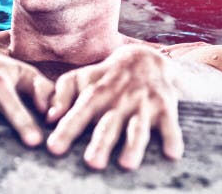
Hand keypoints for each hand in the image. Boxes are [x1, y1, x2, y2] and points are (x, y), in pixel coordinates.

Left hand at [45, 45, 183, 169]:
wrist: (145, 58)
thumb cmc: (105, 77)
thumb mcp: (80, 79)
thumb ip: (61, 95)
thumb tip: (48, 117)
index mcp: (95, 93)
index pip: (79, 112)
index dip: (66, 130)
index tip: (54, 148)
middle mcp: (119, 99)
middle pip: (109, 124)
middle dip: (101, 143)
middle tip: (92, 163)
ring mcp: (142, 104)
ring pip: (138, 127)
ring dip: (133, 145)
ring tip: (127, 164)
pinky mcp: (165, 107)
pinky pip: (170, 124)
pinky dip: (172, 138)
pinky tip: (172, 154)